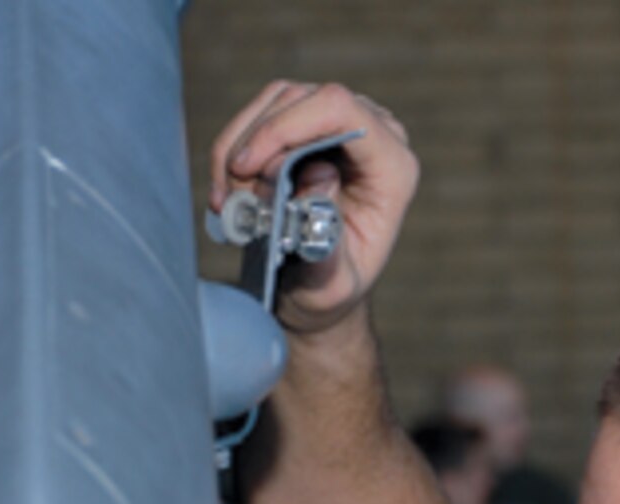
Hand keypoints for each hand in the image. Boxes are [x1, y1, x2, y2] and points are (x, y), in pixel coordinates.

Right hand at [209, 81, 418, 336]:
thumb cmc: (327, 289)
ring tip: (230, 202)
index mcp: (392, 168)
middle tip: (233, 199)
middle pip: (301, 99)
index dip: (284, 128)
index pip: (339, 109)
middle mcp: (374, 134)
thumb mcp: (329, 285)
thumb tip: (318, 180)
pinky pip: (261, 114)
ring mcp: (340, 122)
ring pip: (275, 101)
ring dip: (239, 148)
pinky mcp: (308, 122)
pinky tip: (228, 191)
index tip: (246, 170)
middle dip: (256, 145)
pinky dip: (233, 149)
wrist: (317, 288)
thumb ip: (326, 242)